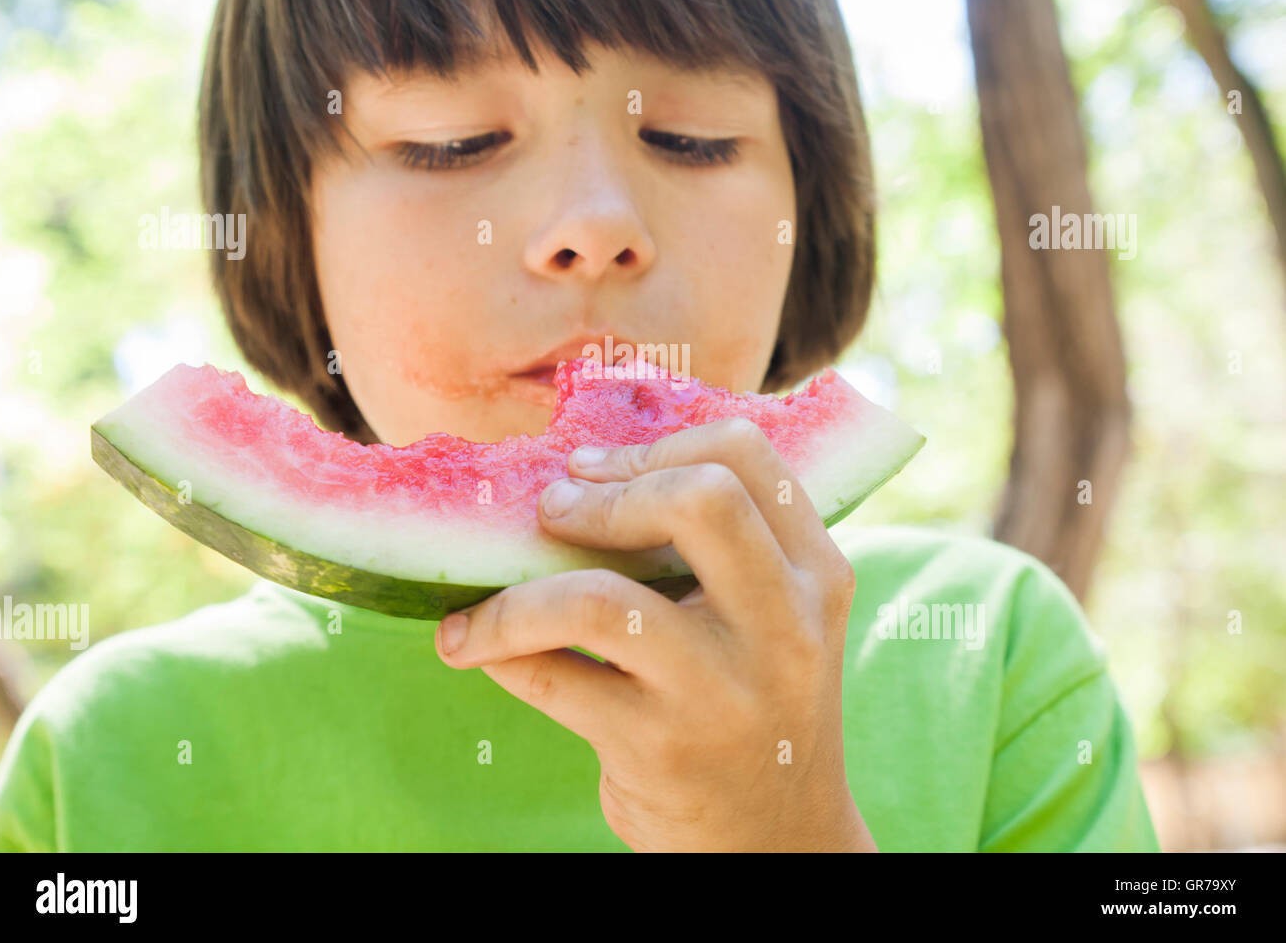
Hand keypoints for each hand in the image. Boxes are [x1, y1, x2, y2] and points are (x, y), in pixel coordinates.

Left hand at [435, 417, 876, 851]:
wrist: (775, 843)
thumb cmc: (752, 708)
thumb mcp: (772, 622)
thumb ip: (719, 552)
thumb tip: (580, 477)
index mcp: (814, 575)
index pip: (745, 455)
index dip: (655, 447)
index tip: (595, 469)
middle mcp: (783, 627)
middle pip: (699, 500)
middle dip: (604, 495)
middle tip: (553, 512)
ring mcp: (722, 691)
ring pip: (600, 600)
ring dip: (517, 596)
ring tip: (482, 608)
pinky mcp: (659, 750)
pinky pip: (550, 678)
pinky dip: (496, 651)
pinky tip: (474, 649)